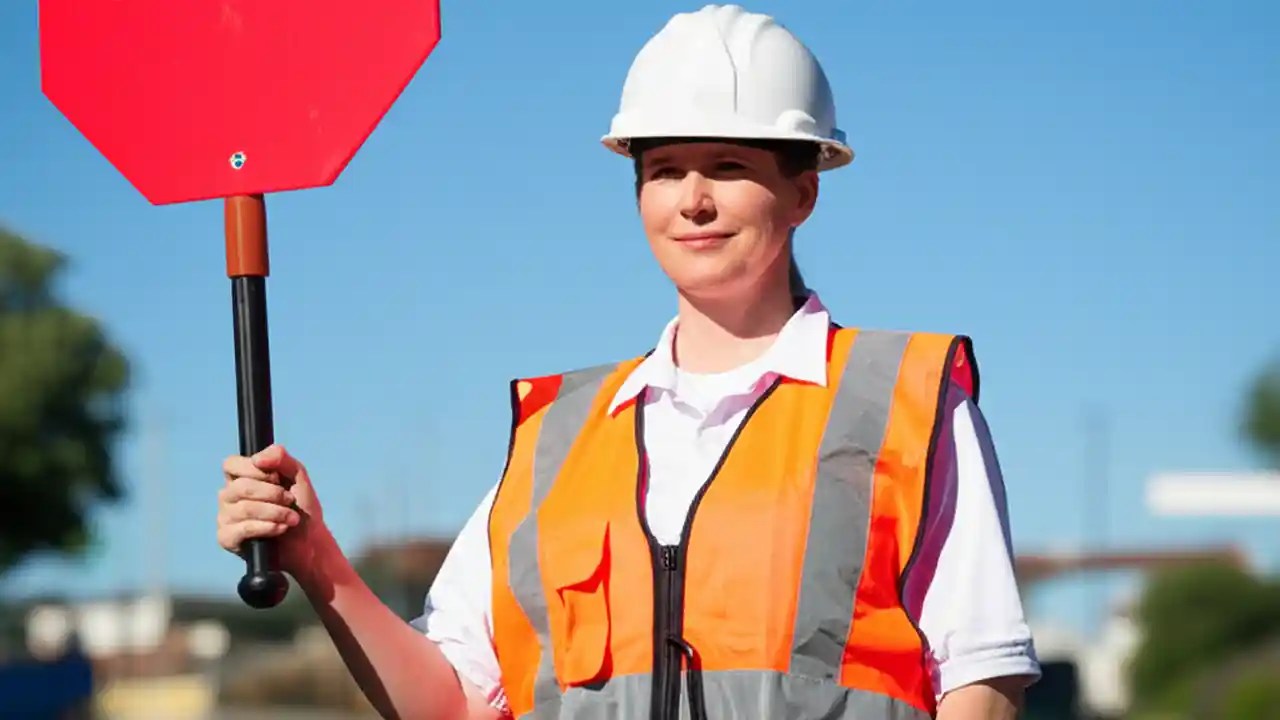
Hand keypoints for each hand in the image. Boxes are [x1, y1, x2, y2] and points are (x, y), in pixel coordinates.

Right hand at [217, 444, 326, 580]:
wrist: (309, 541)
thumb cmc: (300, 506)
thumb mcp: (297, 475)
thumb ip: (280, 458)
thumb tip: (257, 459)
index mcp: (240, 477)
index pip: (231, 464)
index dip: (255, 470)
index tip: (277, 478)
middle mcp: (228, 496)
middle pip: (241, 487)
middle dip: (273, 494)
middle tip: (290, 500)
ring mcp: (225, 517)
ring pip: (244, 508)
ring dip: (276, 512)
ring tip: (292, 518)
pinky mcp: (226, 538)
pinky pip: (244, 528)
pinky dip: (268, 527)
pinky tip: (281, 529)